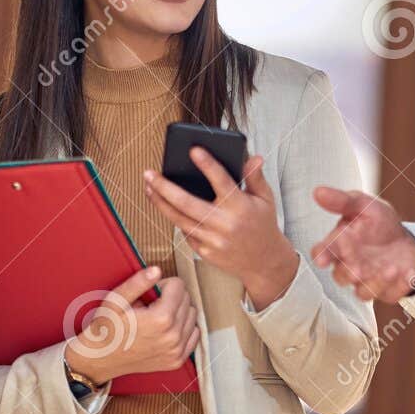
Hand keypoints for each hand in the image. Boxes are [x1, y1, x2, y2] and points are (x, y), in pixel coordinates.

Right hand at [65, 266, 199, 385]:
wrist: (101, 358)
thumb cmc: (107, 327)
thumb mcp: (116, 300)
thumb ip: (138, 283)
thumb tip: (157, 270)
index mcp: (161, 319)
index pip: (178, 285)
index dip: (162, 285)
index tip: (149, 294)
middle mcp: (173, 336)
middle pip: (187, 299)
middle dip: (171, 297)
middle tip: (150, 306)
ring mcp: (176, 350)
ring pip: (192, 316)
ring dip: (178, 312)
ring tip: (156, 318)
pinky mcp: (177, 360)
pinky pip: (193, 335)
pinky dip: (183, 328)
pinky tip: (166, 329)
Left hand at [143, 150, 297, 309]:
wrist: (264, 262)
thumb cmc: (263, 225)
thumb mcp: (265, 199)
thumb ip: (255, 177)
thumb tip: (253, 157)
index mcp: (240, 206)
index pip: (221, 181)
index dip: (207, 164)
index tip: (194, 150)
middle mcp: (224, 224)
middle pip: (186, 203)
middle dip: (164, 187)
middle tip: (149, 174)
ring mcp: (212, 240)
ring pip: (179, 219)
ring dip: (160, 203)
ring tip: (149, 188)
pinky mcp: (205, 252)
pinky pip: (185, 233)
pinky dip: (175, 219)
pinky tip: (165, 208)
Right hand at [310, 187, 414, 302]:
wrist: (404, 238)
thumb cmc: (377, 222)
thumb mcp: (362, 205)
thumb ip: (341, 201)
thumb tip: (318, 191)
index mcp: (339, 246)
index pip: (323, 253)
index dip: (322, 256)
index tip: (323, 258)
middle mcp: (350, 266)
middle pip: (341, 277)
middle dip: (349, 271)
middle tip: (359, 264)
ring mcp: (368, 281)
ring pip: (363, 293)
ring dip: (376, 283)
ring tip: (390, 268)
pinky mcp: (387, 290)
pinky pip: (390, 294)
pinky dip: (400, 285)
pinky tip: (408, 273)